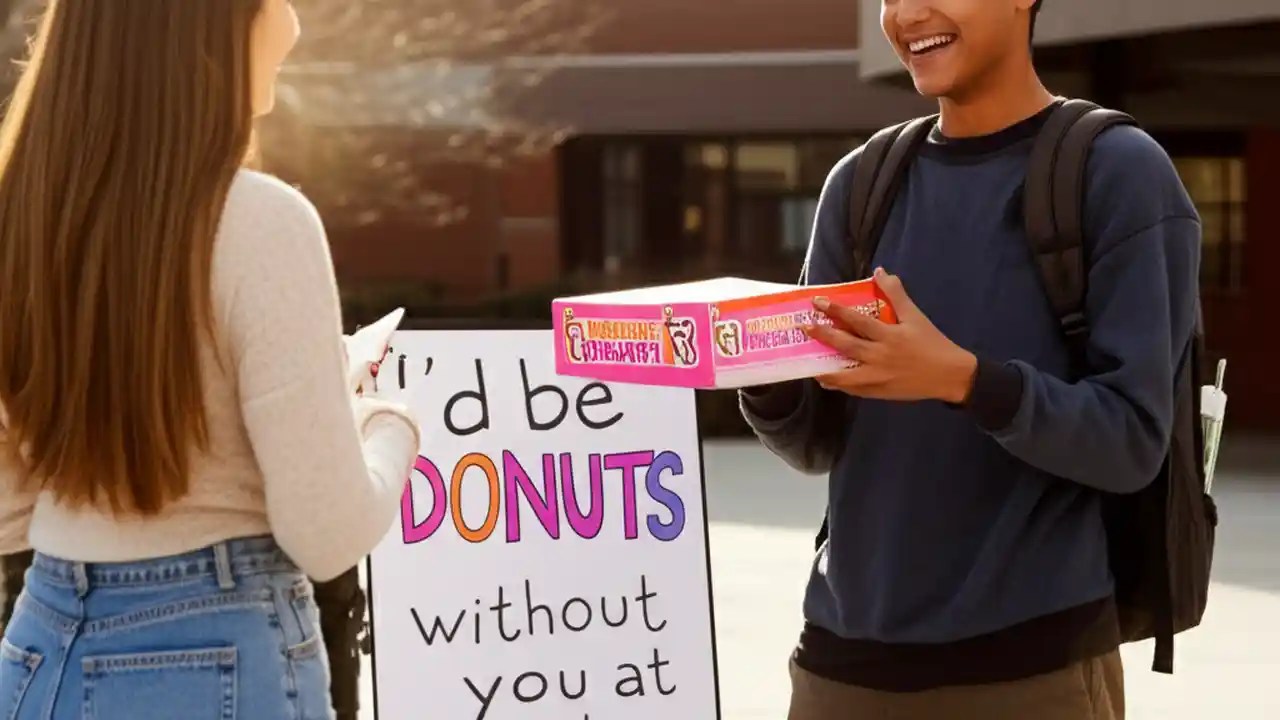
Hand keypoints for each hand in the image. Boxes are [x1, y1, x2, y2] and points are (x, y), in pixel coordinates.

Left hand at [805, 268, 977, 403]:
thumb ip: (896, 294)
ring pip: (846, 375)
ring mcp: (879, 377)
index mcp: (889, 336)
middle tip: (805, 327)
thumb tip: (880, 271)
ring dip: (826, 369)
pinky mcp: (880, 392)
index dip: (835, 310)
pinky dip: (840, 385)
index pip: (857, 320)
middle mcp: (881, 356)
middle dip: (823, 336)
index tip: (817, 302)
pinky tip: (827, 380)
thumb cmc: (932, 343)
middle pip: (846, 346)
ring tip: (810, 364)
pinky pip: (855, 389)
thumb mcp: (915, 316)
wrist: (950, 375)